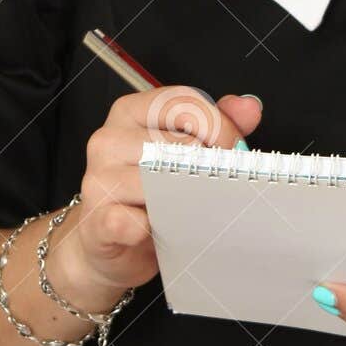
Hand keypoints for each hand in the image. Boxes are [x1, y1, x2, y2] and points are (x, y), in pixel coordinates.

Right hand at [49, 86, 264, 309]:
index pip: (180, 102)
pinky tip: (155, 228)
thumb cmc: (149, 193)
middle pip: (174, 141)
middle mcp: (109, 140)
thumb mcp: (182, 152)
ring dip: (185, 198)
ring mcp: (98, 181)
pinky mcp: (96, 222)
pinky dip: (143, 226)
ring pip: (154, 180)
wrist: (110, 243)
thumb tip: (248, 107)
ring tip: (196, 209)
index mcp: (131, 112)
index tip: (236, 150)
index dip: (218, 125)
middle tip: (224, 184)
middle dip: (209, 165)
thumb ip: (217, 125)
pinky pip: (123, 219)